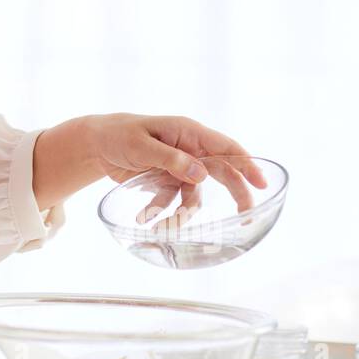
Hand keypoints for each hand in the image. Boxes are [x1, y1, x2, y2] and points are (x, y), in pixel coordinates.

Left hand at [41, 113, 266, 213]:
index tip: (262, 182)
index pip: (225, 146)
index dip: (246, 163)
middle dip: (235, 192)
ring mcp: (178, 166)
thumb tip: (201, 174)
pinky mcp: (165, 180)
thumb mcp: (141, 145)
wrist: (96, 144)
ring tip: (166, 225)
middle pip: (221, 171)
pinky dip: (162, 210)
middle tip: (246, 214)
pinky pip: (171, 200)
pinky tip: (145, 217)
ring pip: (194, 193)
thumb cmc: (119, 135)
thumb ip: (170, 158)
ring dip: (183, 212)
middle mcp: (188, 149)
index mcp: (187, 132)